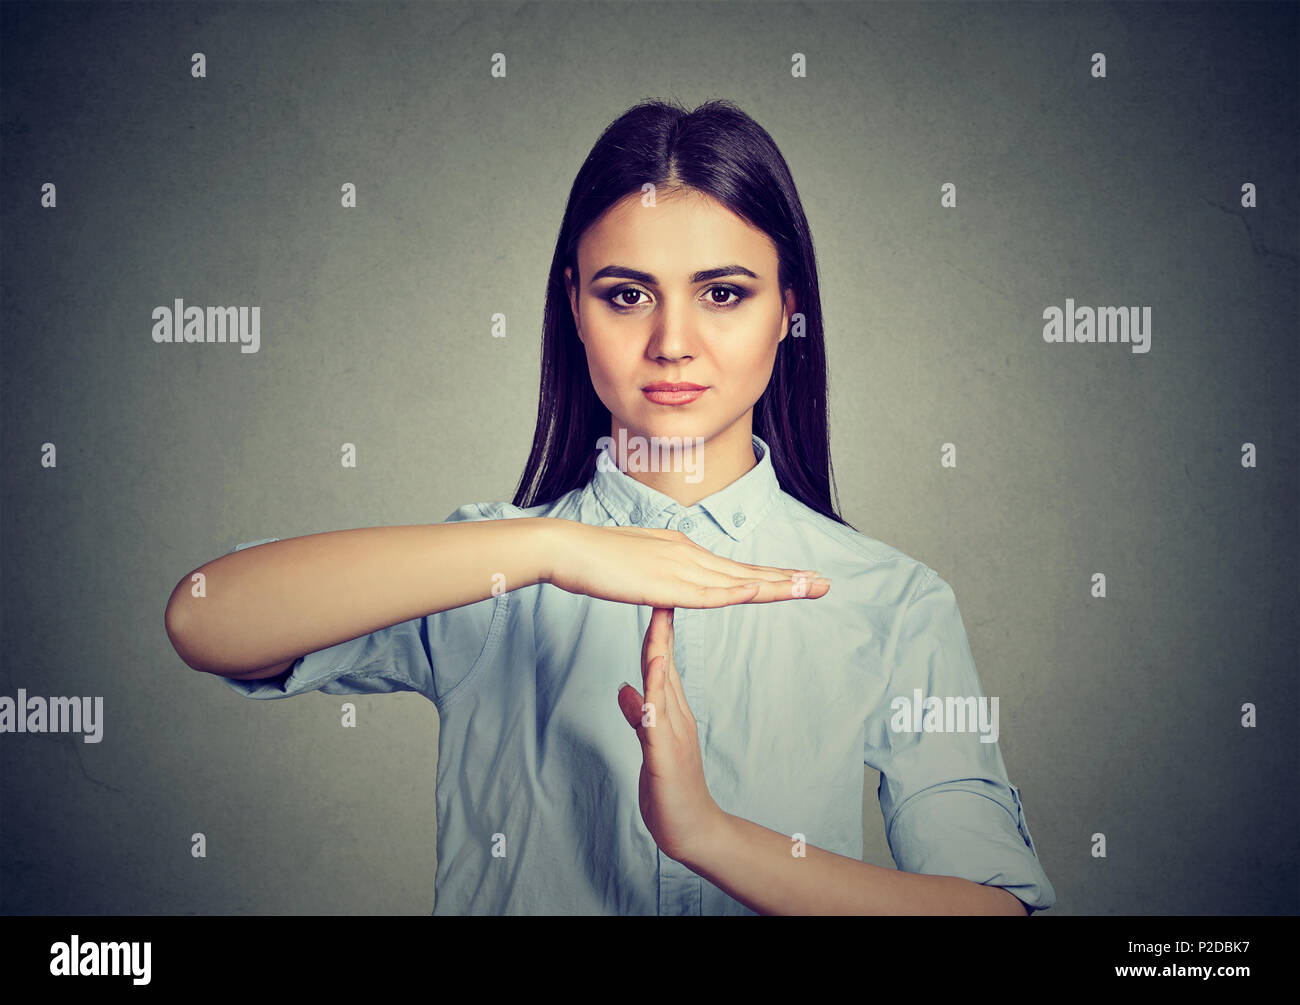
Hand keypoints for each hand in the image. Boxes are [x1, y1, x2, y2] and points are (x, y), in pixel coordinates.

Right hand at [545, 519, 830, 608]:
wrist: (568, 548)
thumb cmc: (593, 559)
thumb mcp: (635, 565)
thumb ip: (657, 575)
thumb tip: (666, 584)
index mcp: (682, 550)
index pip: (735, 568)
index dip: (770, 575)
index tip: (797, 580)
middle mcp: (689, 554)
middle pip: (747, 571)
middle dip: (789, 579)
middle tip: (826, 584)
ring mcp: (679, 567)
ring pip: (738, 581)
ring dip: (778, 586)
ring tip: (811, 589)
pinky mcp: (664, 584)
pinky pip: (708, 593)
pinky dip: (738, 592)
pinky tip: (763, 591)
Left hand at [616, 606, 725, 863]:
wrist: (693, 829)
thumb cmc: (671, 788)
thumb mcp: (650, 745)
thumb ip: (638, 714)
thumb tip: (624, 688)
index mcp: (671, 712)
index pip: (663, 664)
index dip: (658, 632)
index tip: (656, 599)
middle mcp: (676, 717)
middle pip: (665, 667)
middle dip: (661, 631)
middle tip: (661, 592)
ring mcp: (673, 736)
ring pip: (663, 690)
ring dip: (659, 658)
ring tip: (656, 627)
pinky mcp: (665, 758)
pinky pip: (657, 726)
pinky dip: (652, 702)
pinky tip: (648, 685)